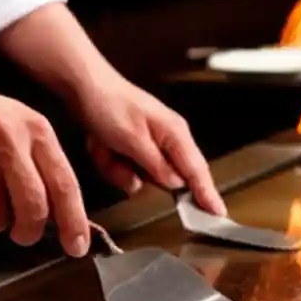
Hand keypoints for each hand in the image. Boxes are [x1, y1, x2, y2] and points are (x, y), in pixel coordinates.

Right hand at [0, 82, 89, 256]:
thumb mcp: (22, 130)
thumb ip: (42, 166)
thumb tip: (61, 217)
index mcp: (37, 132)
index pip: (64, 184)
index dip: (74, 221)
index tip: (77, 248)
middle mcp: (9, 142)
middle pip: (32, 208)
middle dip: (28, 232)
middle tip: (21, 235)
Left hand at [78, 74, 225, 215]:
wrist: (82, 85)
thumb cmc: (109, 104)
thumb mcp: (132, 139)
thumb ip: (156, 165)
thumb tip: (176, 185)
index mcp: (175, 134)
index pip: (197, 171)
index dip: (208, 194)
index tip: (218, 214)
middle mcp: (167, 139)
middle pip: (164, 178)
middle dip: (135, 174)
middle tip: (118, 158)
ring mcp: (149, 144)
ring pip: (139, 177)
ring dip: (117, 168)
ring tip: (104, 147)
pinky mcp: (133, 147)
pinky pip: (124, 170)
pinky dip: (109, 162)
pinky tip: (100, 145)